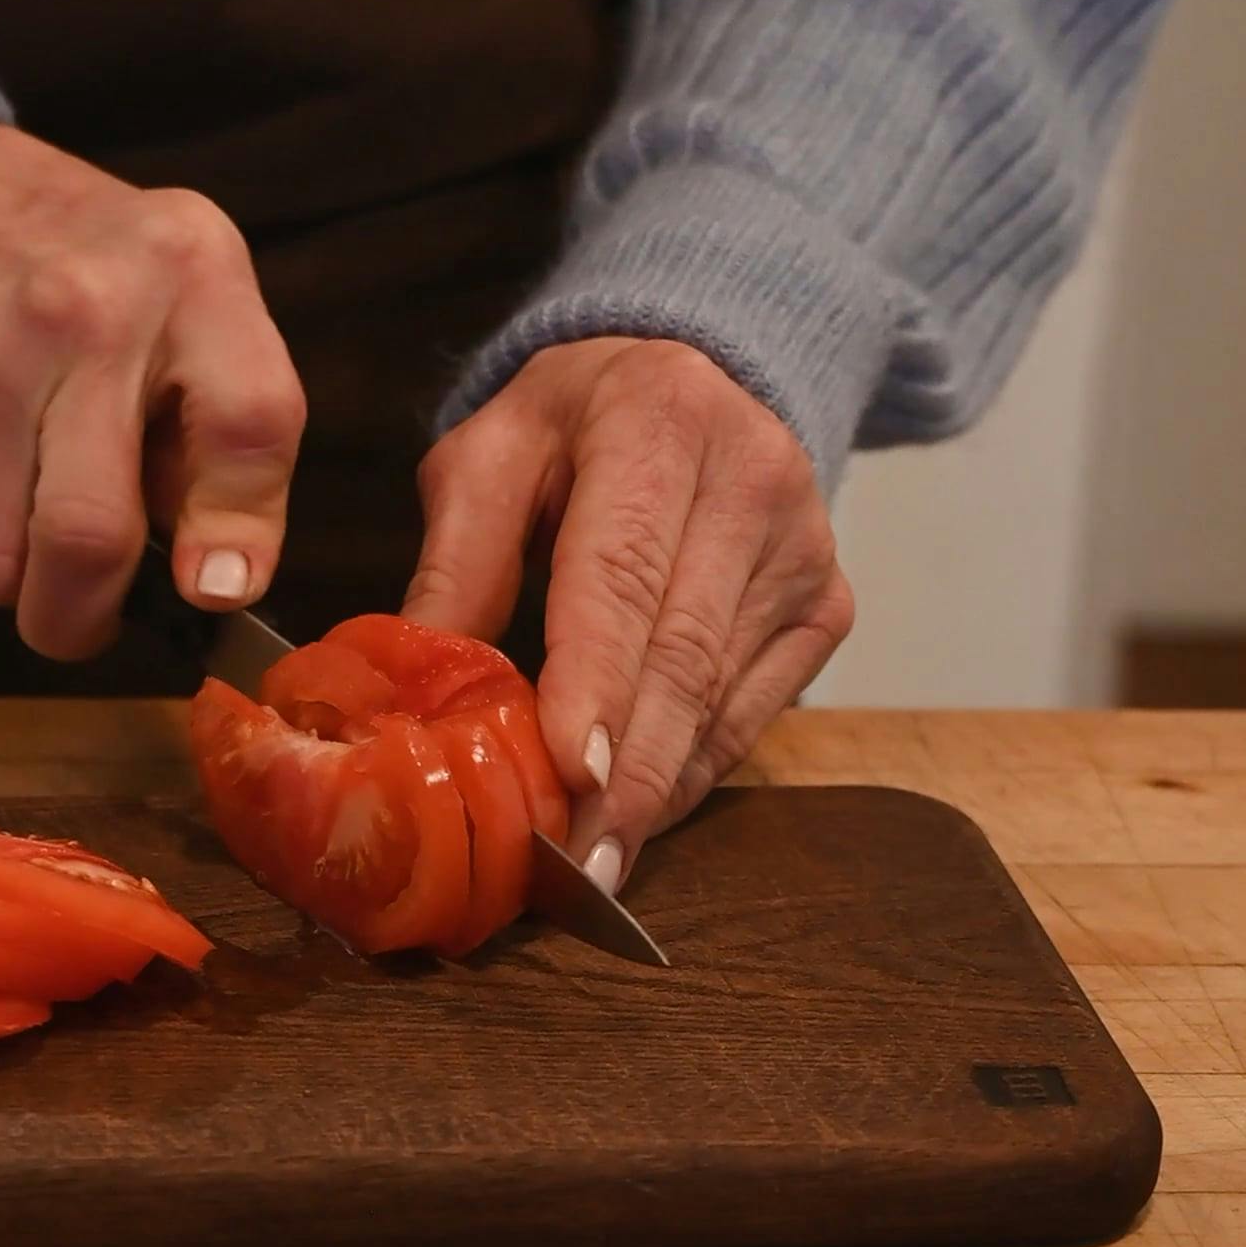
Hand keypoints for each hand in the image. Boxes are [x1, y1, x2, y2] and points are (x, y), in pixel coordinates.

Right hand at [0, 120, 305, 660]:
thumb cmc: (76, 267)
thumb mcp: (186, 291)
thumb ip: (219, 421)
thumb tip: (212, 582)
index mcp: (191, 279)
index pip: (249, 419)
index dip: (240, 529)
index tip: (212, 591)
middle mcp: (86, 314)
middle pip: (88, 536)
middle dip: (81, 617)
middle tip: (80, 614)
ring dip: (2, 585)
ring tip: (10, 524)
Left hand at [405, 339, 853, 883]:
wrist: (691, 380)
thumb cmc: (571, 430)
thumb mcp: (490, 459)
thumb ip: (457, 564)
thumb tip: (419, 693)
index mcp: (659, 419)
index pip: (625, 569)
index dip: (600, 679)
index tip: (572, 773)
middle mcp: (754, 477)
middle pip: (686, 651)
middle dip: (628, 771)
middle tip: (575, 866)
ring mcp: (805, 546)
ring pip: (724, 697)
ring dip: (656, 790)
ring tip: (595, 863)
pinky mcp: (827, 602)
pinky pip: (754, 714)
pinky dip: (691, 774)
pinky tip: (639, 818)